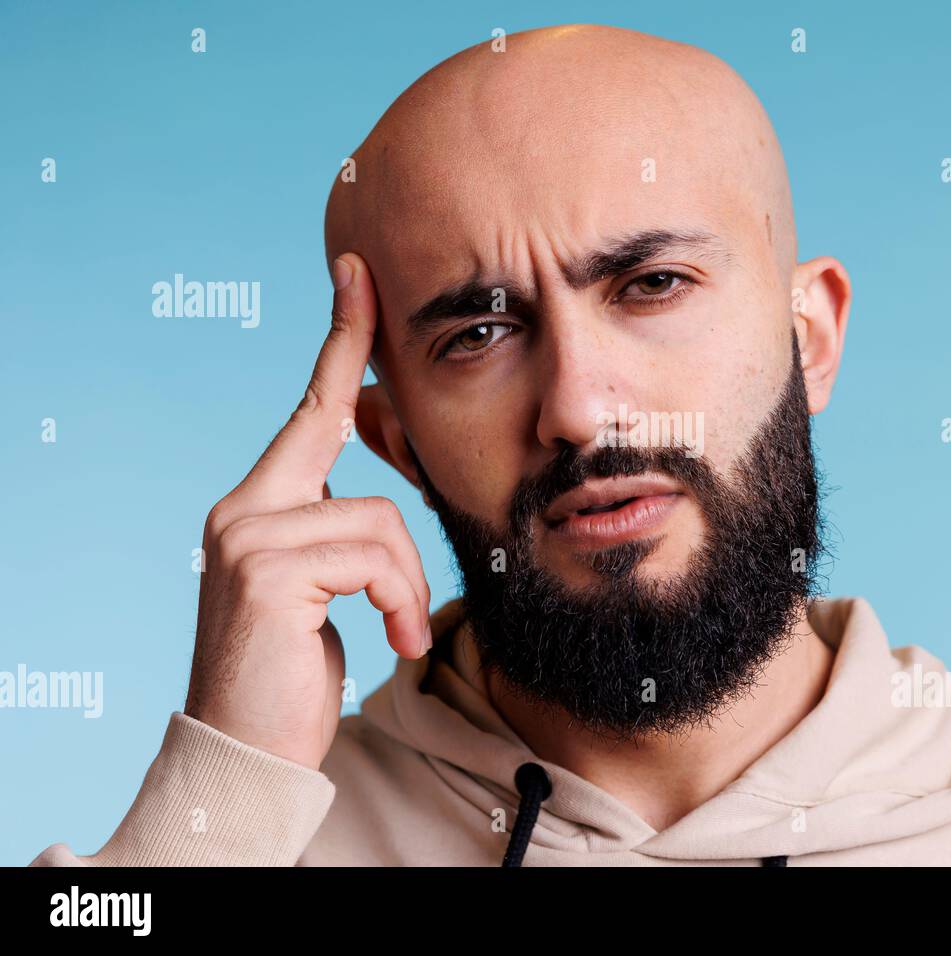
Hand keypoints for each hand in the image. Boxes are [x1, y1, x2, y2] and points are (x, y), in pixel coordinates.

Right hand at [184, 253, 431, 770]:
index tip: (358, 273)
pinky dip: (397, 602)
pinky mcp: (264, 569)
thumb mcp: (328, 592)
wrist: (250, 752)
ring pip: (380, 520)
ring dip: (405, 587)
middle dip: (385, 489)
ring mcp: (246, 534)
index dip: (340, 341)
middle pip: (352, 456)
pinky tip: (386, 644)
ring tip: (392, 635)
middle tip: (390, 516)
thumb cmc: (296, 674)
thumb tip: (392, 501)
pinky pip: (374, 555)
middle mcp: (241, 508)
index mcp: (258, 506)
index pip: (311, 410)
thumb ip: (346, 536)